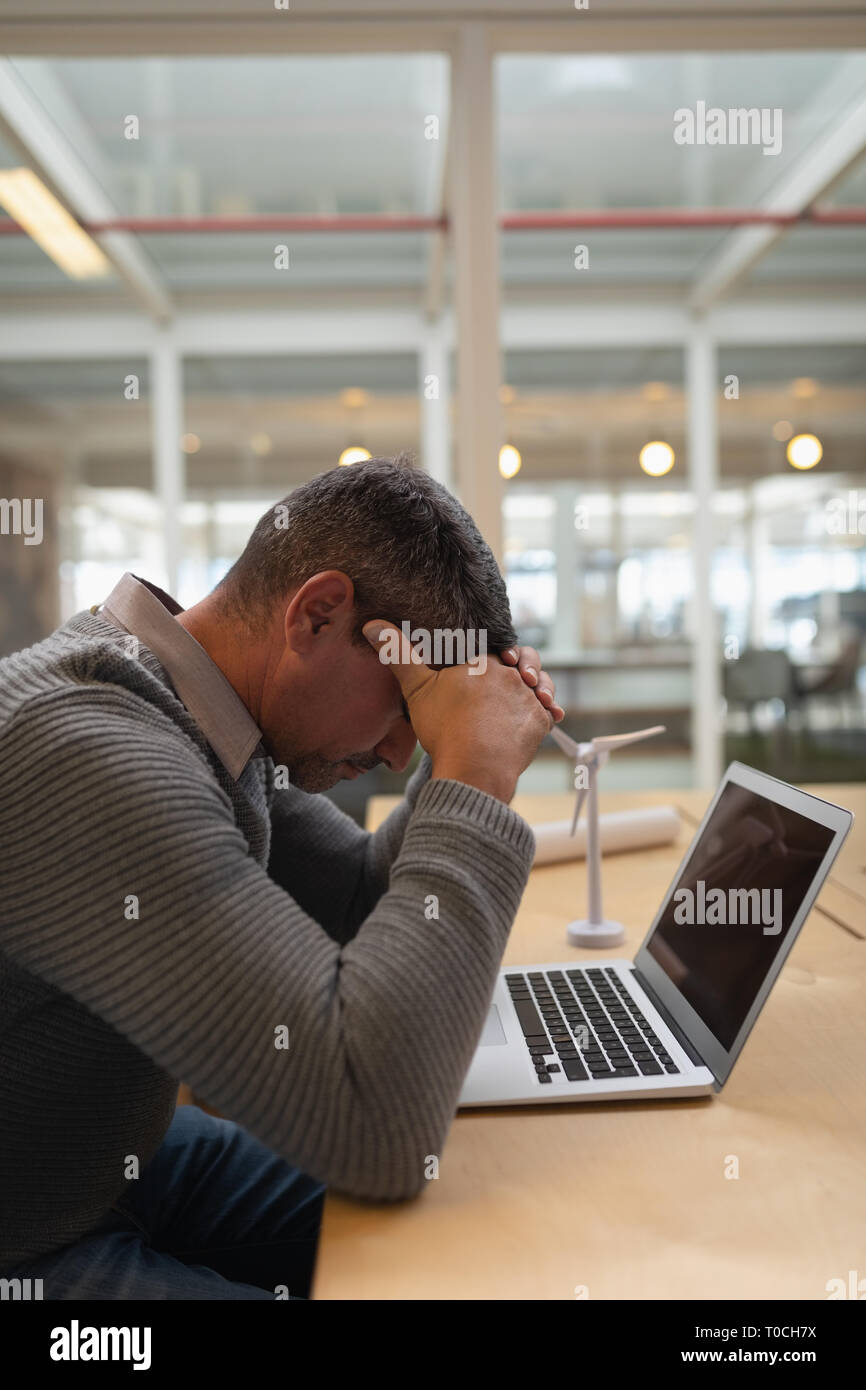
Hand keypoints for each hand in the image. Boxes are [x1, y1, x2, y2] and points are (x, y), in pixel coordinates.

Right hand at [362, 620, 553, 802]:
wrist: (475, 765)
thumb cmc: (445, 726)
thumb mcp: (416, 689)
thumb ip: (398, 654)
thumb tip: (371, 625)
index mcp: (481, 661)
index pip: (488, 649)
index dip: (485, 657)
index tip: (479, 667)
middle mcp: (509, 674)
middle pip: (516, 662)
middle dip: (515, 666)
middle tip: (508, 675)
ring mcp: (527, 697)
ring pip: (538, 682)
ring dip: (537, 684)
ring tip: (529, 690)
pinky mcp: (540, 721)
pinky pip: (548, 711)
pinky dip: (547, 711)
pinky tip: (547, 714)